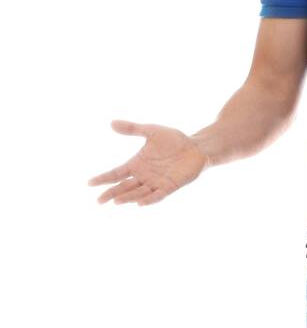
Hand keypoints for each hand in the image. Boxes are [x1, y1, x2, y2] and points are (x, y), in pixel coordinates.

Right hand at [88, 120, 208, 205]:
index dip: (103, 178)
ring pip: (138, 193)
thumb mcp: (151, 131)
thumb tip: (111, 123)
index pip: (116, 174)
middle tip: (99, 200)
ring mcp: (156, 183)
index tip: (89, 183)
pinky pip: (157, 195)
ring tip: (115, 201)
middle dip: (111, 193)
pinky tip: (139, 204)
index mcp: (136, 164)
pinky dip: (148, 200)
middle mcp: (144, 176)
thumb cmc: (174, 140)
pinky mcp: (170, 186)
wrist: (196, 146)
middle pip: (124, 187)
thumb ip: (132, 129)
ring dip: (127, 198)